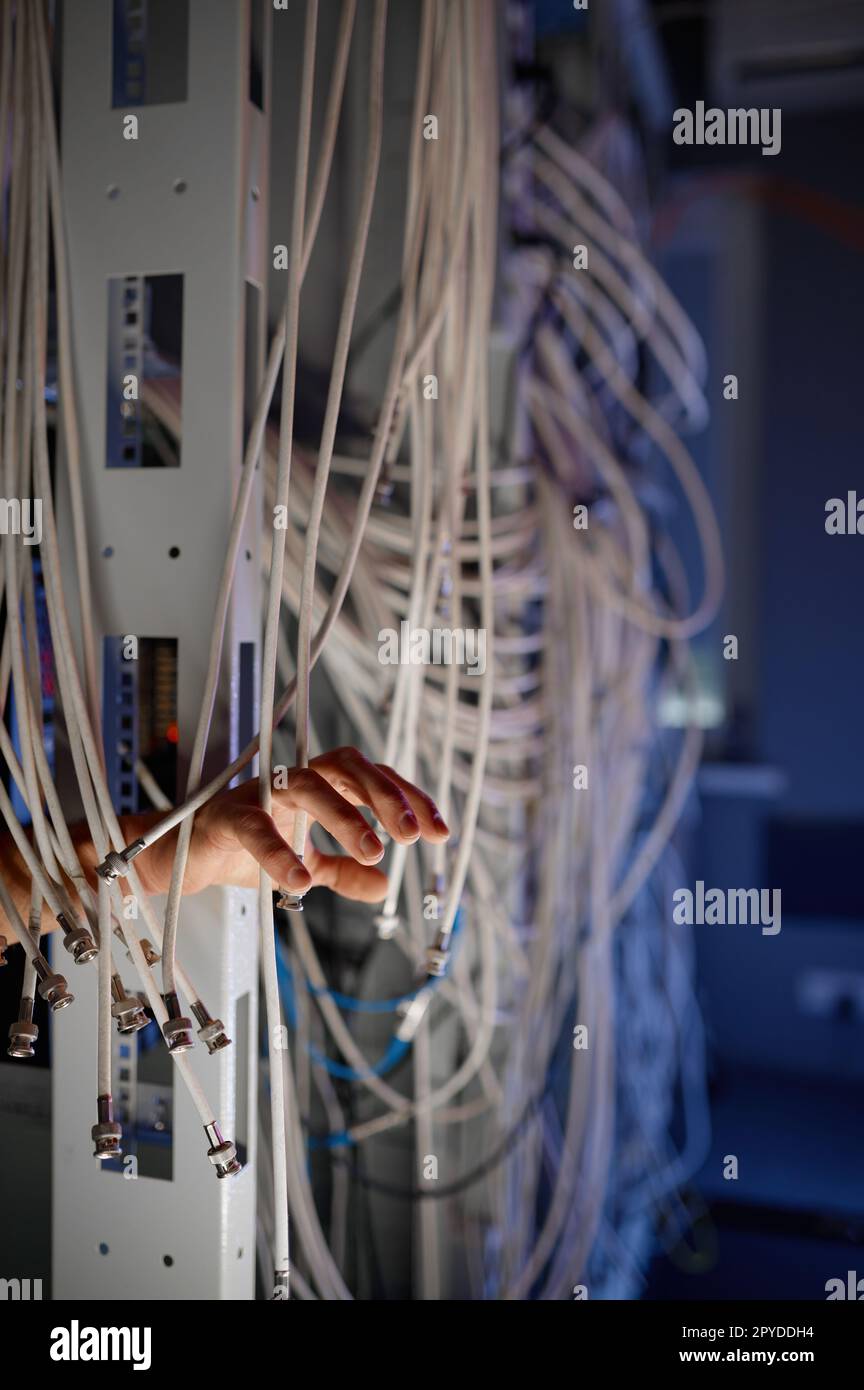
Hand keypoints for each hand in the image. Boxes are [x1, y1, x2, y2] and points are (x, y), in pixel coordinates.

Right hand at [127, 747, 448, 903]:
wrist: (181, 859)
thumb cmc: (241, 850)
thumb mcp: (305, 866)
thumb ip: (343, 872)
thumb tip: (383, 887)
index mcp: (319, 787)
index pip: (374, 778)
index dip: (410, 798)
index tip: (438, 832)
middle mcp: (293, 780)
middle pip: (348, 765)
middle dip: (386, 795)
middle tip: (411, 835)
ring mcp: (259, 792)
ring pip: (307, 784)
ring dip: (344, 815)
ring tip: (372, 853)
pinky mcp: (227, 815)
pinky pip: (256, 826)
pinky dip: (279, 852)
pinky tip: (300, 881)